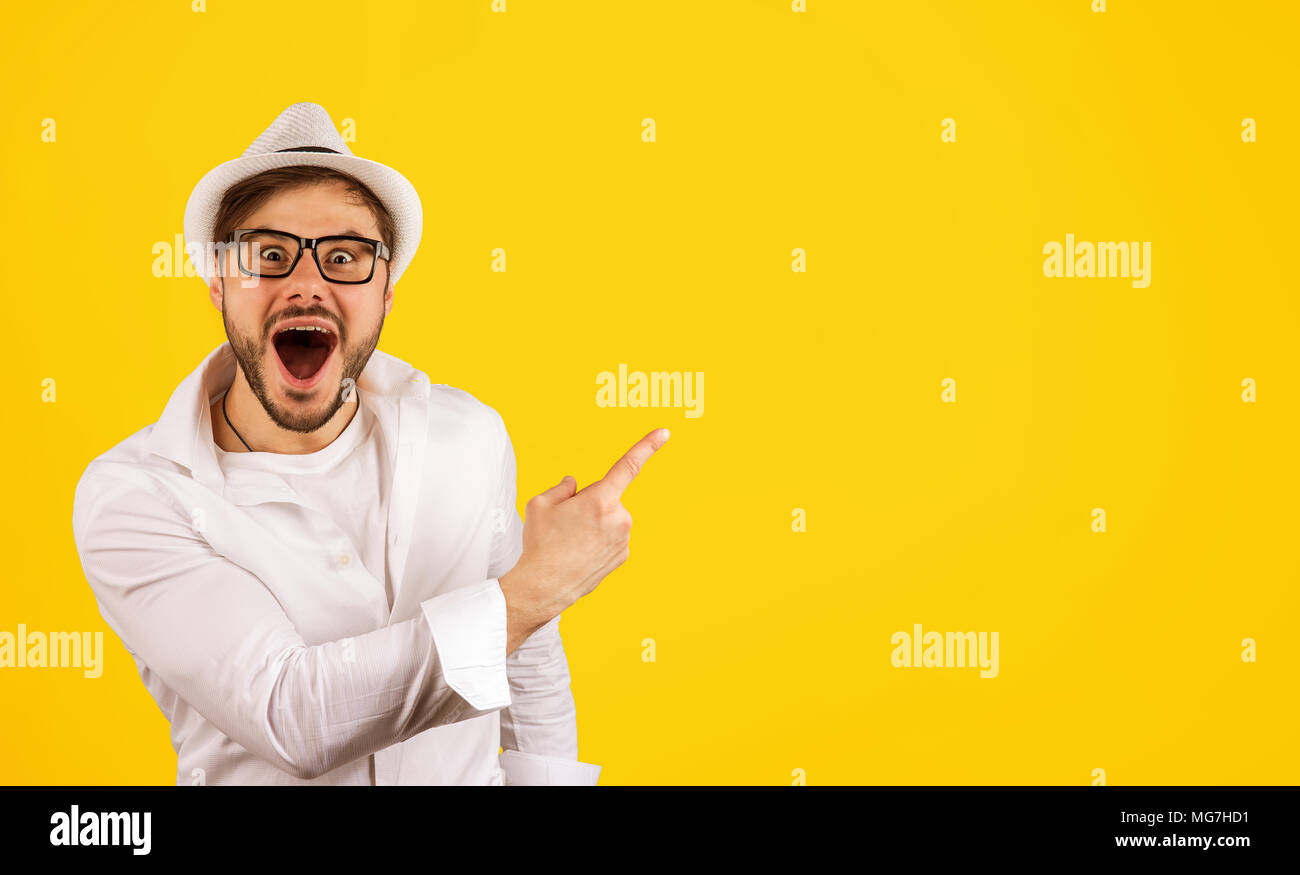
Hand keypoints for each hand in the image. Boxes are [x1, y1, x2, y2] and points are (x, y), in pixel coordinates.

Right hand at [499, 428, 669, 648]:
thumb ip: (562, 487)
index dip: (647, 446)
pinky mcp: (623, 555)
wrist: (545, 587)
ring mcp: (623, 539)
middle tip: (566, 524)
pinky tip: (580, 552)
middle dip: (589, 503)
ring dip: (593, 523)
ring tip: (570, 541)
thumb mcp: (540, 503)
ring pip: (609, 518)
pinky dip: (598, 540)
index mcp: (600, 499)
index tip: (664, 433)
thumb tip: (574, 483)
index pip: (627, 466)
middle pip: (606, 497)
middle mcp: (619, 518)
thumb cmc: (541, 545)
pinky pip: (611, 537)